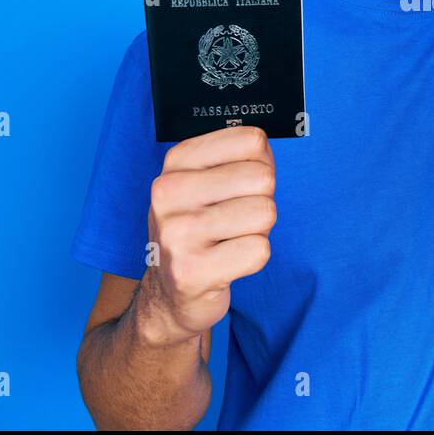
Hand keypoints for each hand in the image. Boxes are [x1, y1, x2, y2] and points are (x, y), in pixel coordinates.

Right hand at [136, 126, 277, 346]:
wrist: (170, 293)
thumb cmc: (200, 229)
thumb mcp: (207, 182)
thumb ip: (240, 158)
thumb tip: (264, 145)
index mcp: (176, 162)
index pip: (251, 141)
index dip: (260, 165)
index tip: (239, 186)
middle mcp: (169, 193)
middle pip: (262, 177)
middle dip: (260, 201)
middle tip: (234, 220)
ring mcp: (176, 234)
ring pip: (264, 213)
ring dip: (257, 231)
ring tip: (229, 241)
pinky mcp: (190, 272)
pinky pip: (259, 250)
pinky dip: (253, 259)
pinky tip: (227, 263)